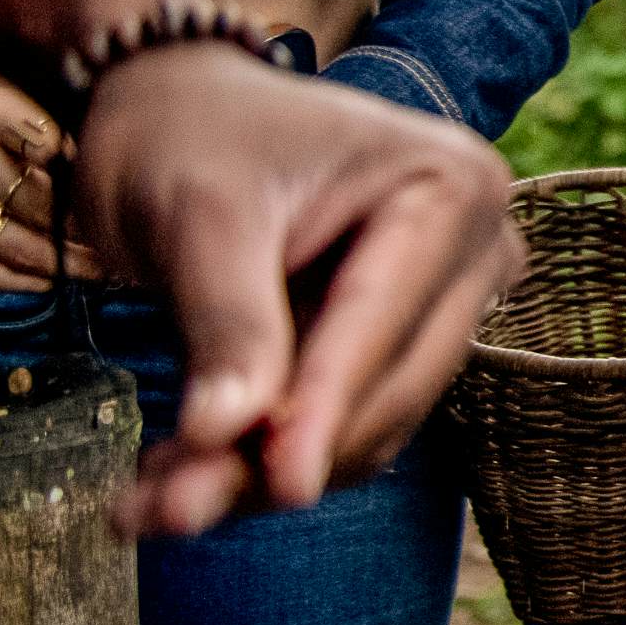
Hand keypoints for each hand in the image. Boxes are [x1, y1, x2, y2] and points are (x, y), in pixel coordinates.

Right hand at [0, 56, 85, 292]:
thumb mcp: (23, 113)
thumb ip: (54, 142)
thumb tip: (95, 184)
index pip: (42, 141)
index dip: (80, 179)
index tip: (105, 198)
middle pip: (26, 199)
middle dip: (74, 228)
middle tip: (110, 242)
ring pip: (3, 239)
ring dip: (54, 261)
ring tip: (92, 269)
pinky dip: (14, 279)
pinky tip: (48, 280)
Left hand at [71, 46, 521, 537]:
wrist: (182, 113)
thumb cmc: (189, 137)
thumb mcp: (199, 218)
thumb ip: (226, 323)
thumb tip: (229, 436)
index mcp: (449, 186)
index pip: (383, 318)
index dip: (325, 409)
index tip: (279, 489)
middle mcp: (477, 245)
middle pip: (390, 387)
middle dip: (278, 455)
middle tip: (165, 512)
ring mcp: (450, 298)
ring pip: (371, 425)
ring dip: (261, 472)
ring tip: (148, 501)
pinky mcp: (406, 343)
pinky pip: (347, 424)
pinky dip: (263, 459)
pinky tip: (177, 474)